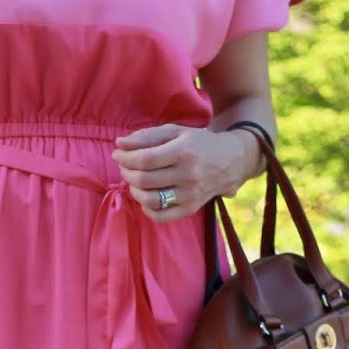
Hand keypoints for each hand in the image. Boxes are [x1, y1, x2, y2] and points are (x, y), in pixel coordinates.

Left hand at [111, 124, 259, 221]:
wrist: (230, 162)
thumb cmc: (198, 143)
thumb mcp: (175, 132)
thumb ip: (146, 136)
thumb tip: (120, 144)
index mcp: (184, 152)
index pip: (144, 159)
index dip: (125, 158)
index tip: (118, 154)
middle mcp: (188, 175)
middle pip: (143, 180)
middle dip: (126, 172)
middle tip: (125, 166)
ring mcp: (190, 195)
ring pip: (149, 200)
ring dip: (133, 190)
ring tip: (134, 181)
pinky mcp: (190, 209)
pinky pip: (160, 216)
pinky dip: (146, 209)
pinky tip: (146, 196)